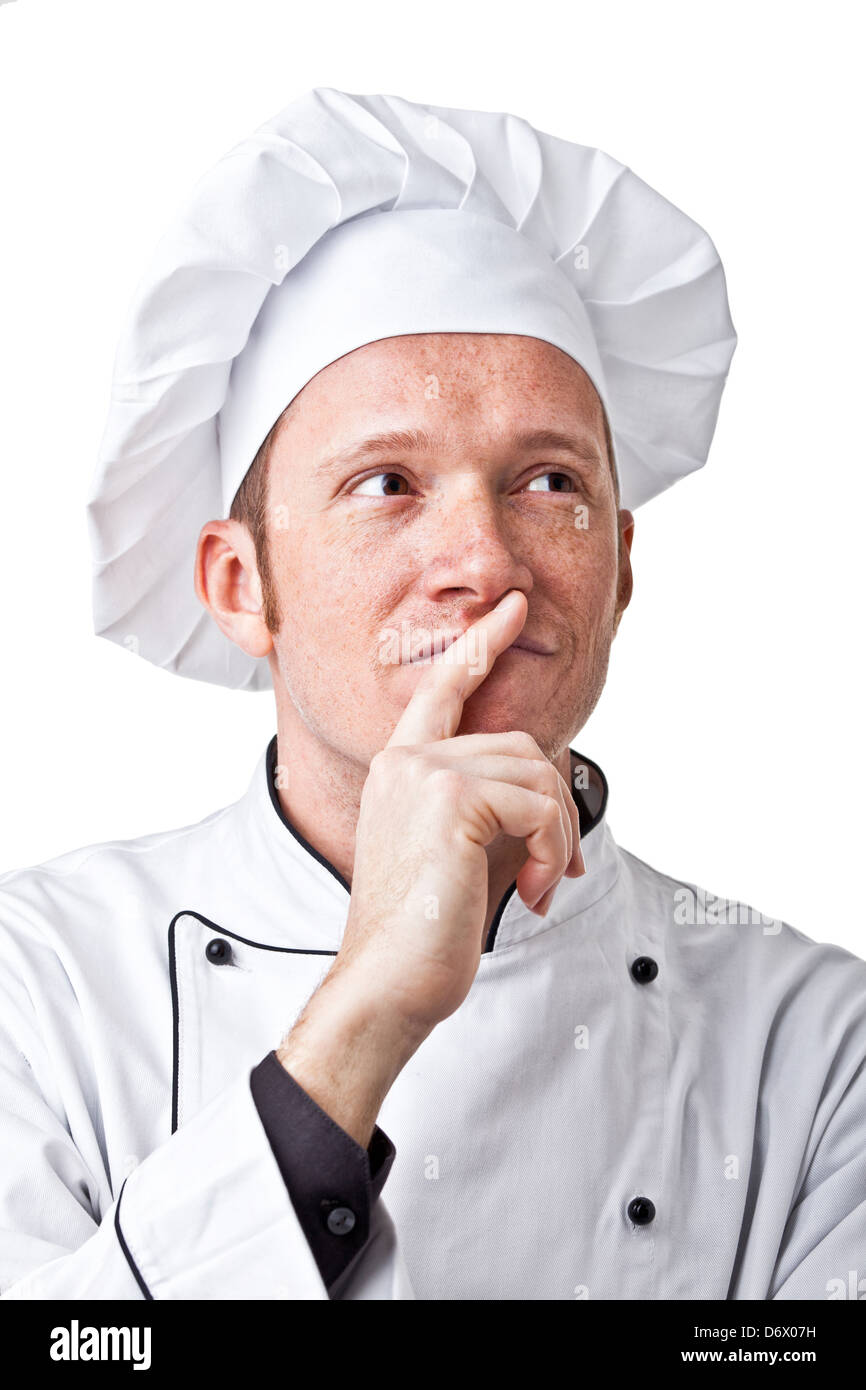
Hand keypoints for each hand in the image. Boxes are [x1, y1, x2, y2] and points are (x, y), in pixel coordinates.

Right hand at [333, 588, 584, 1035]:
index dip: (481, 644)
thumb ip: (491, 804)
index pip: (444, 687)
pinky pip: (540, 805)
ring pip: (537, 773)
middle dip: (556, 804)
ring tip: (540, 886)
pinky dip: (554, 851)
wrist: (388, 981)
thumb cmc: (423, 930)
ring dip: (557, 836)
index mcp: (400, 765)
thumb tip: (553, 791)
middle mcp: (407, 758)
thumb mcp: (459, 851)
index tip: (513, 609)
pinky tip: (534, 892)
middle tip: (560, 865)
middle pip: (521, 744)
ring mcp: (425, 772)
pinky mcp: (450, 798)